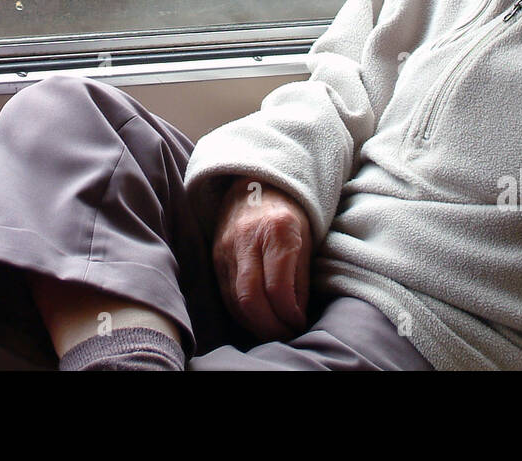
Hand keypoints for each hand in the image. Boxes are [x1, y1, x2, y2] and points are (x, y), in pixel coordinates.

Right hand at [211, 176, 311, 340]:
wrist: (254, 186)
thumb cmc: (288, 215)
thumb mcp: (306, 239)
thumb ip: (300, 279)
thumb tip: (296, 316)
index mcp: (277, 229)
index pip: (277, 286)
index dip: (288, 314)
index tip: (299, 323)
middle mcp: (247, 238)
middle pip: (251, 297)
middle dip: (269, 326)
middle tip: (286, 335)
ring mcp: (226, 247)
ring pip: (234, 300)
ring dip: (254, 324)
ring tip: (273, 331)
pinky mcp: (215, 257)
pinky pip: (226, 294)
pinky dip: (241, 313)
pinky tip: (256, 320)